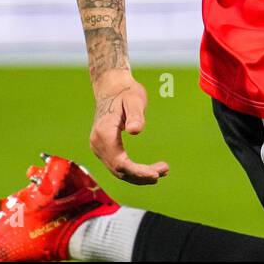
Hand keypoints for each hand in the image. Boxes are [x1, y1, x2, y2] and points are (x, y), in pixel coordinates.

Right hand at [89, 69, 169, 184]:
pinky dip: (134, 171)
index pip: (120, 162)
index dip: (137, 172)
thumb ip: (135, 115)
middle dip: (142, 175)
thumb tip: (135, 131)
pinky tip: (151, 170)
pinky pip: (118, 166)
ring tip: (163, 171)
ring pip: (118, 171)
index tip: (156, 175)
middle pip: (119, 170)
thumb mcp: (134, 100)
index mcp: (104, 133)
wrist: (111, 87)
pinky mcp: (104, 149)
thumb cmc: (126, 92)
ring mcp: (99, 148)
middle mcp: (98, 144)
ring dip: (140, 175)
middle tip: (165, 170)